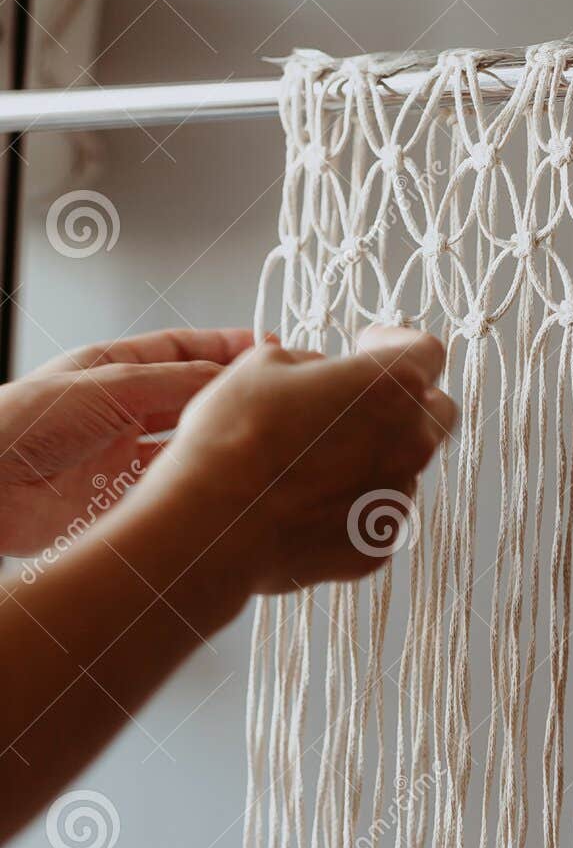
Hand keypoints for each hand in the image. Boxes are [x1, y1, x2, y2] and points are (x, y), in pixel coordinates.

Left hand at [0, 328, 254, 555]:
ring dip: (218, 441)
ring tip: (255, 436)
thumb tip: (228, 375)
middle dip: (232, 394)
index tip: (268, 346)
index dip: (226, 347)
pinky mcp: (121, 500)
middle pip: (192, 397)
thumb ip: (172, 382)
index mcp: (115, 370)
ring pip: (188, 445)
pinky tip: (219, 478)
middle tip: (273, 393)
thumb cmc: (21, 422)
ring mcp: (123, 456)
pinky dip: (197, 484)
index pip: (184, 351)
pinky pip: (172, 490)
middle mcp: (123, 411)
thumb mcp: (107, 386)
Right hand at [145, 326, 455, 594]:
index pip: (427, 352)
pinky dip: (350, 505)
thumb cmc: (236, 435)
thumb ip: (309, 364)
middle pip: (436, 412)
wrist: (213, 522)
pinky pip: (374, 515)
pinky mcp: (376, 545)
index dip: (397, 343)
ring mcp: (397, 499)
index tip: (368, 347)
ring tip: (313, 461)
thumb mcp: (262, 366)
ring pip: (403, 468)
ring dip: (373, 457)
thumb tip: (317, 376)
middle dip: (407, 402)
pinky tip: (304, 503)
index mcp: (392, 385)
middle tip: (358, 402)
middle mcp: (410, 443)